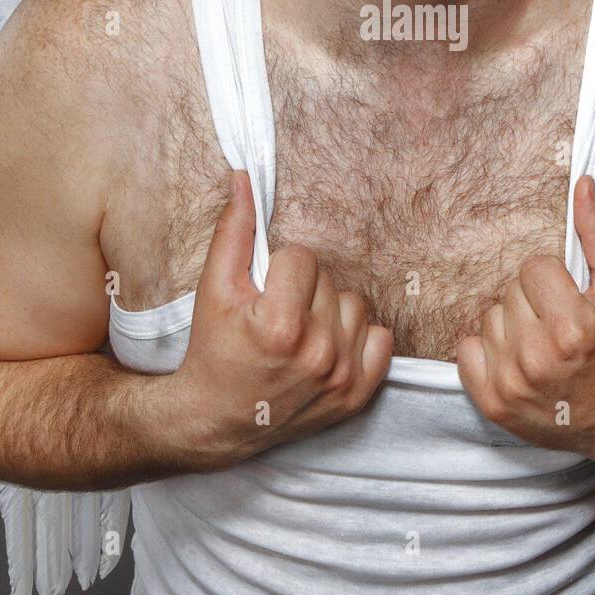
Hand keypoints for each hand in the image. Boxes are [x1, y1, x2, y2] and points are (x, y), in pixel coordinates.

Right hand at [159, 169, 392, 470]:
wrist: (216, 419)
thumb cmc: (213, 349)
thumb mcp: (213, 287)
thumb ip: (234, 229)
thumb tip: (245, 175)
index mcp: (281, 326)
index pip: (302, 257)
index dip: (277, 270)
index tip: (260, 295)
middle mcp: (318, 353)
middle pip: (329, 279)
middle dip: (301, 289)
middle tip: (274, 315)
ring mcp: (342, 377)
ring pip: (355, 304)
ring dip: (329, 311)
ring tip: (299, 332)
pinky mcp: (358, 396)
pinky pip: (381, 338)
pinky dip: (357, 338)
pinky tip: (326, 348)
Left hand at [454, 174, 594, 471]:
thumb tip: (581, 184)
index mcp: (573, 327)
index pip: (533, 267)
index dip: (554, 280)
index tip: (572, 300)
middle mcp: (538, 358)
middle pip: (510, 292)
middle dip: (534, 301)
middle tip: (560, 325)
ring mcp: (511, 384)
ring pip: (490, 318)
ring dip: (513, 326)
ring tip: (543, 345)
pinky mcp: (492, 404)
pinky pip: (466, 350)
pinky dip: (487, 352)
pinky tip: (519, 361)